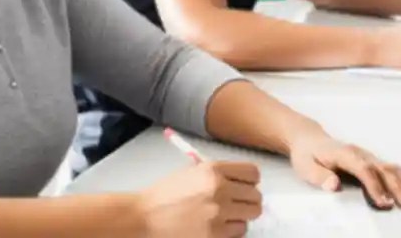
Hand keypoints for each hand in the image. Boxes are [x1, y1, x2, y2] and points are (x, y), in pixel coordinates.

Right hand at [137, 160, 261, 237]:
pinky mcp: (215, 234)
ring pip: (252, 214)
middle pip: (256, 195)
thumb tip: (243, 182)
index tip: (245, 186)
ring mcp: (218, 213)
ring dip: (242, 215)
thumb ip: (219, 174)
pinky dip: (232, 230)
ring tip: (226, 215)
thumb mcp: (192, 172)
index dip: (251, 181)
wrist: (144, 217)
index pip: (253, 173)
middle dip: (248, 200)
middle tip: (237, 203)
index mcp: (213, 169)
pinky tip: (217, 226)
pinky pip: (239, 231)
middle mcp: (219, 189)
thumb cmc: (164, 195)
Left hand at [289, 132, 400, 209]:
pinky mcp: (370, 160)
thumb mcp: (305, 167)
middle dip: (396, 187)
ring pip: (390, 167)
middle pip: (382, 169)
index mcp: (344, 154)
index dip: (375, 186)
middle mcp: (360, 153)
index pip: (364, 170)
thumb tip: (334, 185)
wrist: (309, 139)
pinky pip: (390, 167)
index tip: (383, 202)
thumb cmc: (307, 155)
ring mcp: (367, 156)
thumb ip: (320, 177)